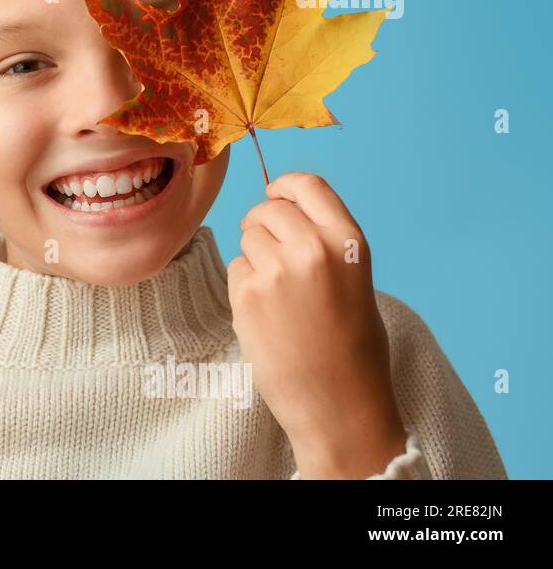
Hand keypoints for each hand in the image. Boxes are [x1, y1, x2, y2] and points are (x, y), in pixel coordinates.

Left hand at [227, 172, 406, 478]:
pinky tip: (267, 316)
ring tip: (278, 297)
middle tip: (269, 253)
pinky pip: (235, 271)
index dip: (284, 186)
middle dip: (261, 225)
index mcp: (347, 241)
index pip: (307, 185)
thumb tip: (286, 214)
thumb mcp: (356, 281)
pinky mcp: (247, 295)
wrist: (340, 404)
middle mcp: (312, 248)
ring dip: (253, 259)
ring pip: (247, 240)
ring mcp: (276, 270)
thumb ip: (324, 244)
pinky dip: (243, 287)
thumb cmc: (353, 349)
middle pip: (267, 209)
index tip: (274, 194)